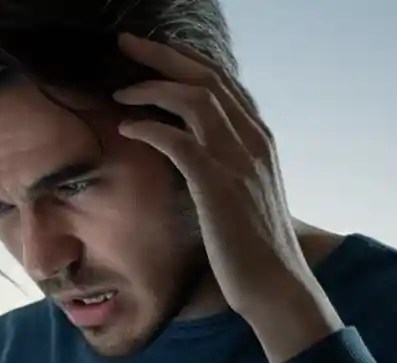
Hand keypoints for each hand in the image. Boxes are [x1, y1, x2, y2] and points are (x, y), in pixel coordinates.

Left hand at [111, 32, 342, 362]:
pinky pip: (178, 140)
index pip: (223, 81)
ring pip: (194, 98)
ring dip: (151, 87)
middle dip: (162, 55)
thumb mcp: (245, 196)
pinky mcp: (218, 184)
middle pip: (206, 77)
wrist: (276, 285)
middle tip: (125, 43)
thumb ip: (227, 167)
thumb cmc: (254, 248)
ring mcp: (238, 159)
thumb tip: (194, 155)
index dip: (185, 60)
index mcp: (260, 139)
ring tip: (120, 90)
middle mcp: (253, 140)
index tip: (151, 52)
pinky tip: (126, 127)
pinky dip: (149, 127)